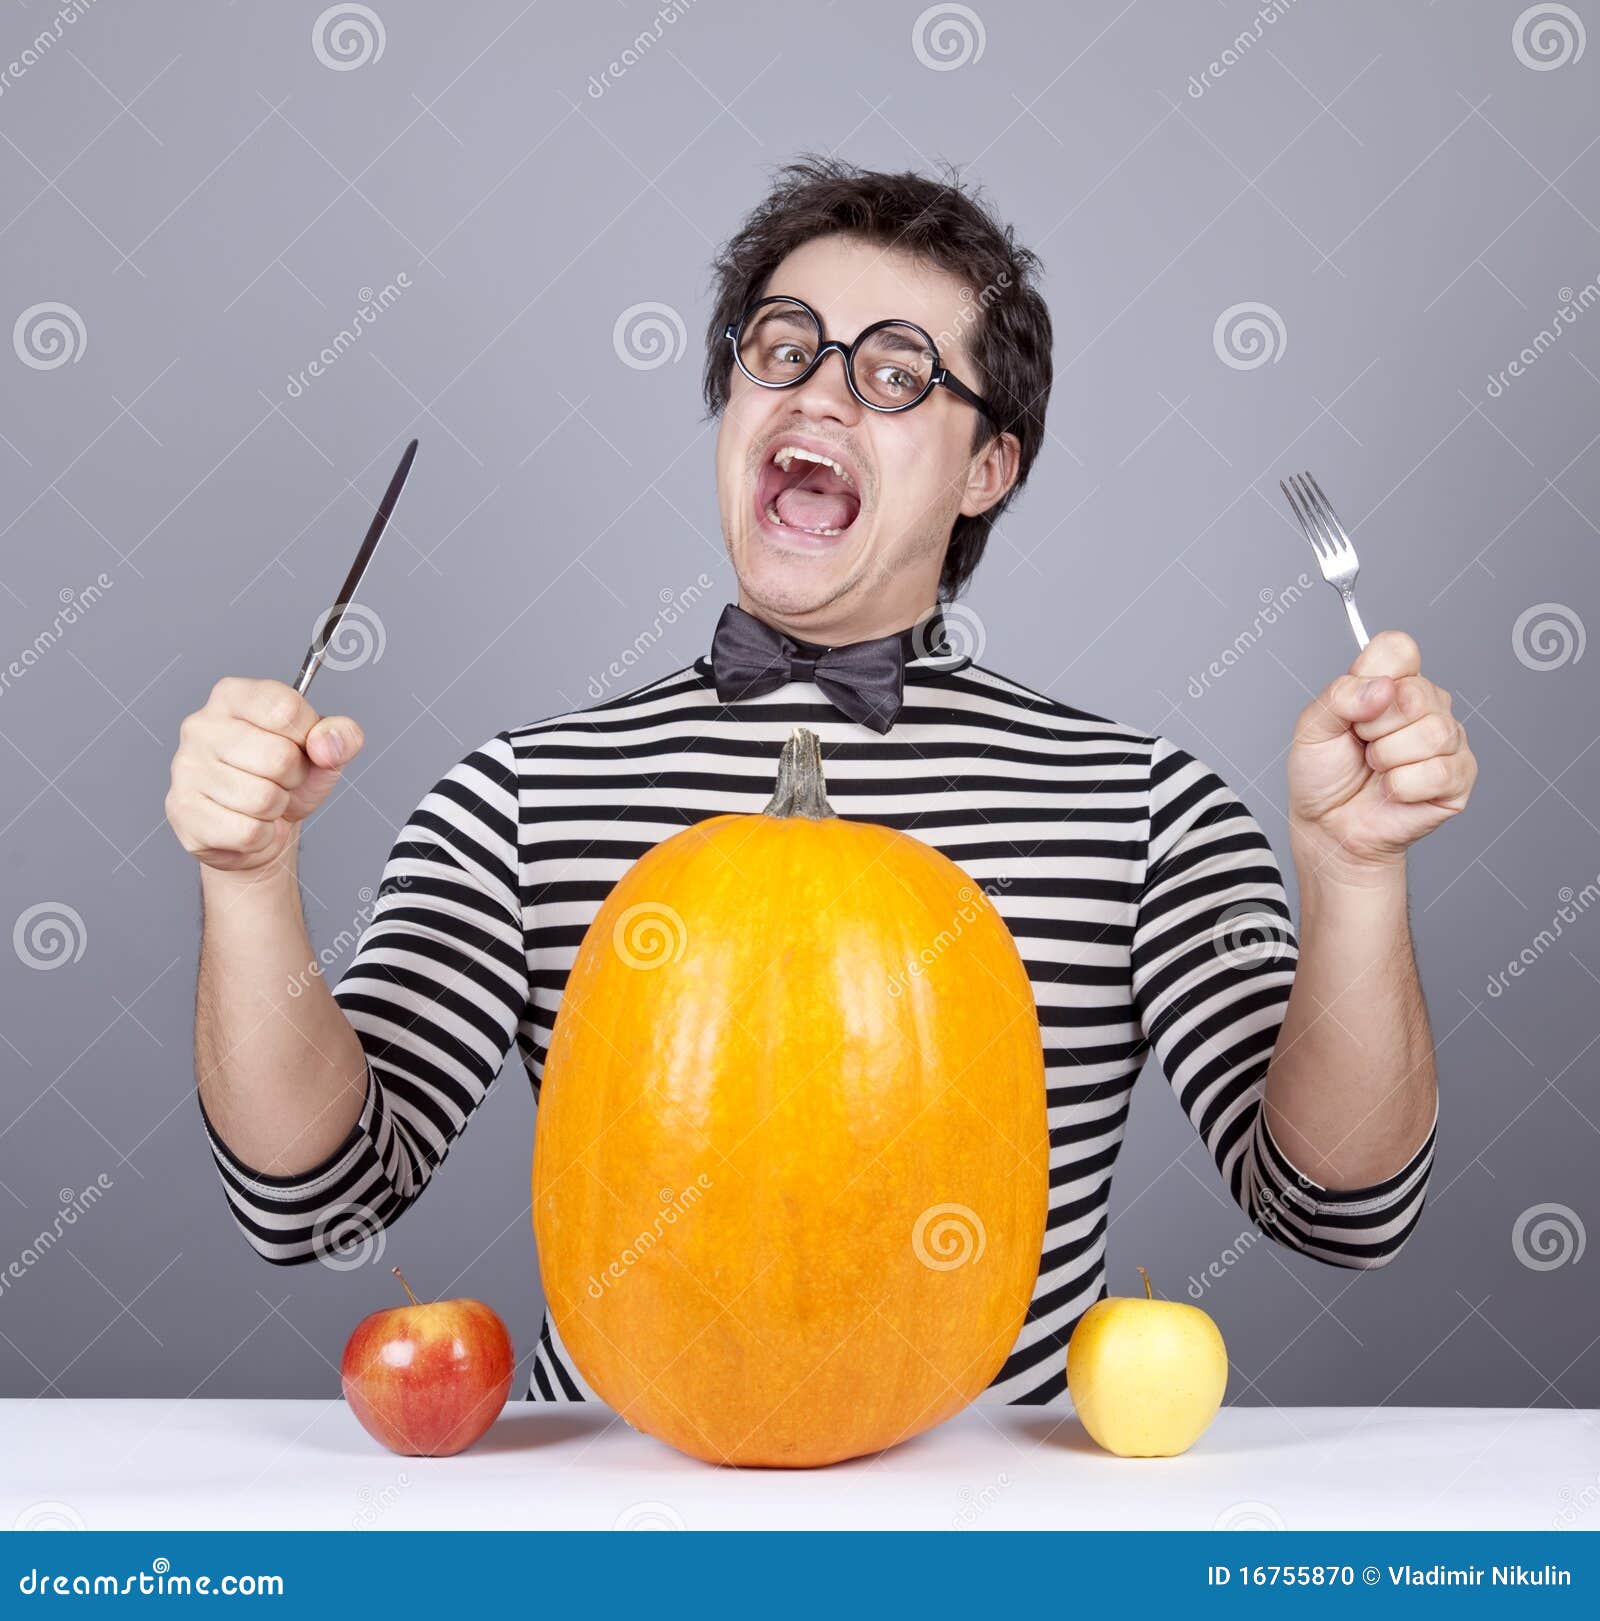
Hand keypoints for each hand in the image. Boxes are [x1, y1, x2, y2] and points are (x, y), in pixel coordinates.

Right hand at [165, 677, 363, 873]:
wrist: (260, 829)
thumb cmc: (286, 780)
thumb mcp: (324, 751)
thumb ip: (341, 735)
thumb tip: (327, 744)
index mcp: (233, 696)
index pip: (286, 708)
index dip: (307, 736)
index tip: (301, 745)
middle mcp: (201, 725)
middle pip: (278, 757)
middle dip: (293, 778)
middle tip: (280, 780)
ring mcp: (185, 768)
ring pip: (262, 799)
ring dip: (276, 808)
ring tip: (263, 801)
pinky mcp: (183, 811)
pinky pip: (247, 832)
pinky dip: (261, 836)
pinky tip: (247, 823)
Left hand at [1287, 630, 1476, 883]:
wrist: (1329, 827)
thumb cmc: (1324, 775)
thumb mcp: (1311, 728)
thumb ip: (1339, 696)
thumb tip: (1382, 689)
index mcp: (1391, 683)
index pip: (1399, 649)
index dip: (1373, 676)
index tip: (1356, 706)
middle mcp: (1426, 705)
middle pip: (1415, 693)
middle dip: (1374, 727)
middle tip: (1362, 745)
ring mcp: (1447, 740)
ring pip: (1432, 733)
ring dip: (1388, 759)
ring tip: (1376, 768)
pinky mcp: (1459, 777)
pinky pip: (1439, 771)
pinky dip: (1404, 786)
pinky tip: (1393, 790)